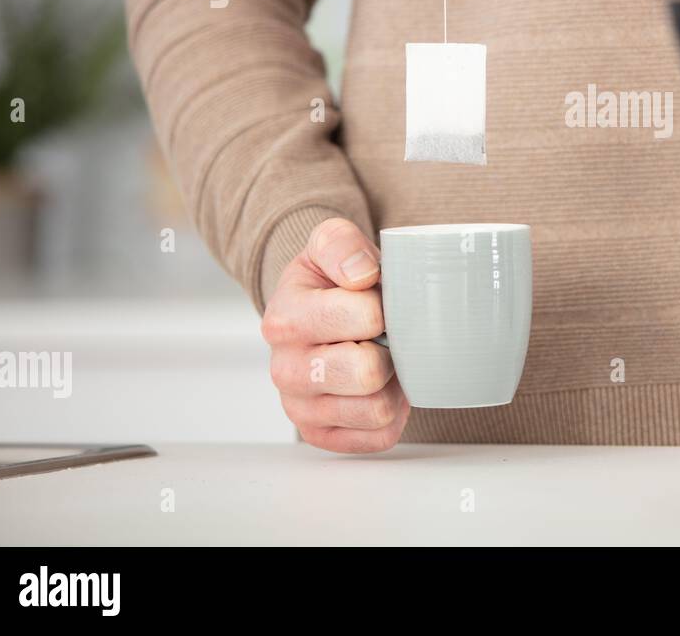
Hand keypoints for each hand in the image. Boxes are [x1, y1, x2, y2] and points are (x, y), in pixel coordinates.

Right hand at [260, 218, 408, 452]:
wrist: (318, 309)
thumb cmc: (332, 280)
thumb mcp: (330, 243)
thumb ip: (342, 244)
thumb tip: (361, 275)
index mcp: (285, 319)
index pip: (366, 317)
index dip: (386, 306)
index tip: (379, 300)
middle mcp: (285, 369)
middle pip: (368, 373)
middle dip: (391, 350)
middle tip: (386, 336)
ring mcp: (301, 408)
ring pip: (378, 410)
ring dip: (394, 384)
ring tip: (385, 359)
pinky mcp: (322, 436)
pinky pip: (380, 436)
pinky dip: (393, 413)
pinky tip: (381, 387)